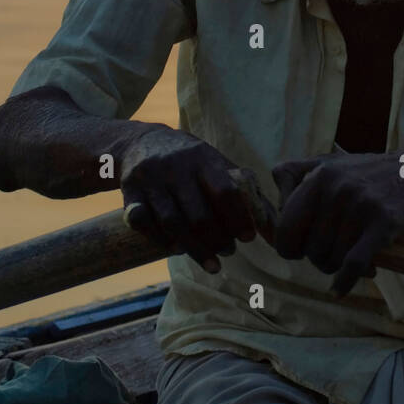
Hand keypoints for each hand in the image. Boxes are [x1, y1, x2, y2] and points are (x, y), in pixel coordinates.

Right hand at [119, 126, 271, 272]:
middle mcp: (175, 167)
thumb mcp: (215, 161)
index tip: (247, 238)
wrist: (141, 141)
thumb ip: (242, 186)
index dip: (238, 218)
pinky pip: (144, 224)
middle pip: (198, 214)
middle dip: (217, 239)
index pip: (224, 191)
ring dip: (194, 249)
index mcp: (202, 157)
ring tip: (212, 263)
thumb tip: (273, 220)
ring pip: (172, 223)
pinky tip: (177, 250)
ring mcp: (150, 180)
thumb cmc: (190, 159)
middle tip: (229, 252)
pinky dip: (161, 241)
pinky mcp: (130, 192)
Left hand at [272, 149, 403, 296]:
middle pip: (308, 248)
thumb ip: (298, 174)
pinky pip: (353, 264)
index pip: (285, 226)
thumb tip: (272, 202)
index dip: (290, 246)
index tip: (302, 249)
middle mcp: (336, 187)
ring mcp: (360, 204)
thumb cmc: (377, 173)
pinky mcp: (384, 222)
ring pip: (330, 259)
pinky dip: (344, 282)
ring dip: (336, 269)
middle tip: (332, 256)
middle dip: (317, 259)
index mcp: (319, 175)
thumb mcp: (335, 163)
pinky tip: (341, 289)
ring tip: (349, 261)